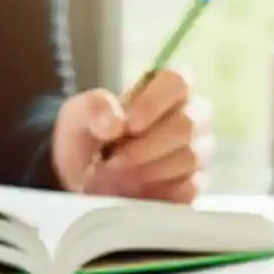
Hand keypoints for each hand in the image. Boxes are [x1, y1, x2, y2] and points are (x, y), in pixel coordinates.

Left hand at [51, 70, 211, 202]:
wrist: (82, 179)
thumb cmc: (87, 137)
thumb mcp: (77, 116)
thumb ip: (94, 108)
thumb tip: (116, 124)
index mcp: (165, 89)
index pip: (179, 81)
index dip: (155, 102)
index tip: (128, 125)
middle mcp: (190, 117)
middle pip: (189, 124)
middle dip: (146, 147)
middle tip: (113, 161)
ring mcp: (196, 153)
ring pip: (190, 158)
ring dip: (148, 171)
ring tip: (117, 177)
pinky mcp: (193, 186)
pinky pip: (189, 188)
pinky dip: (157, 192)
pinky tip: (133, 192)